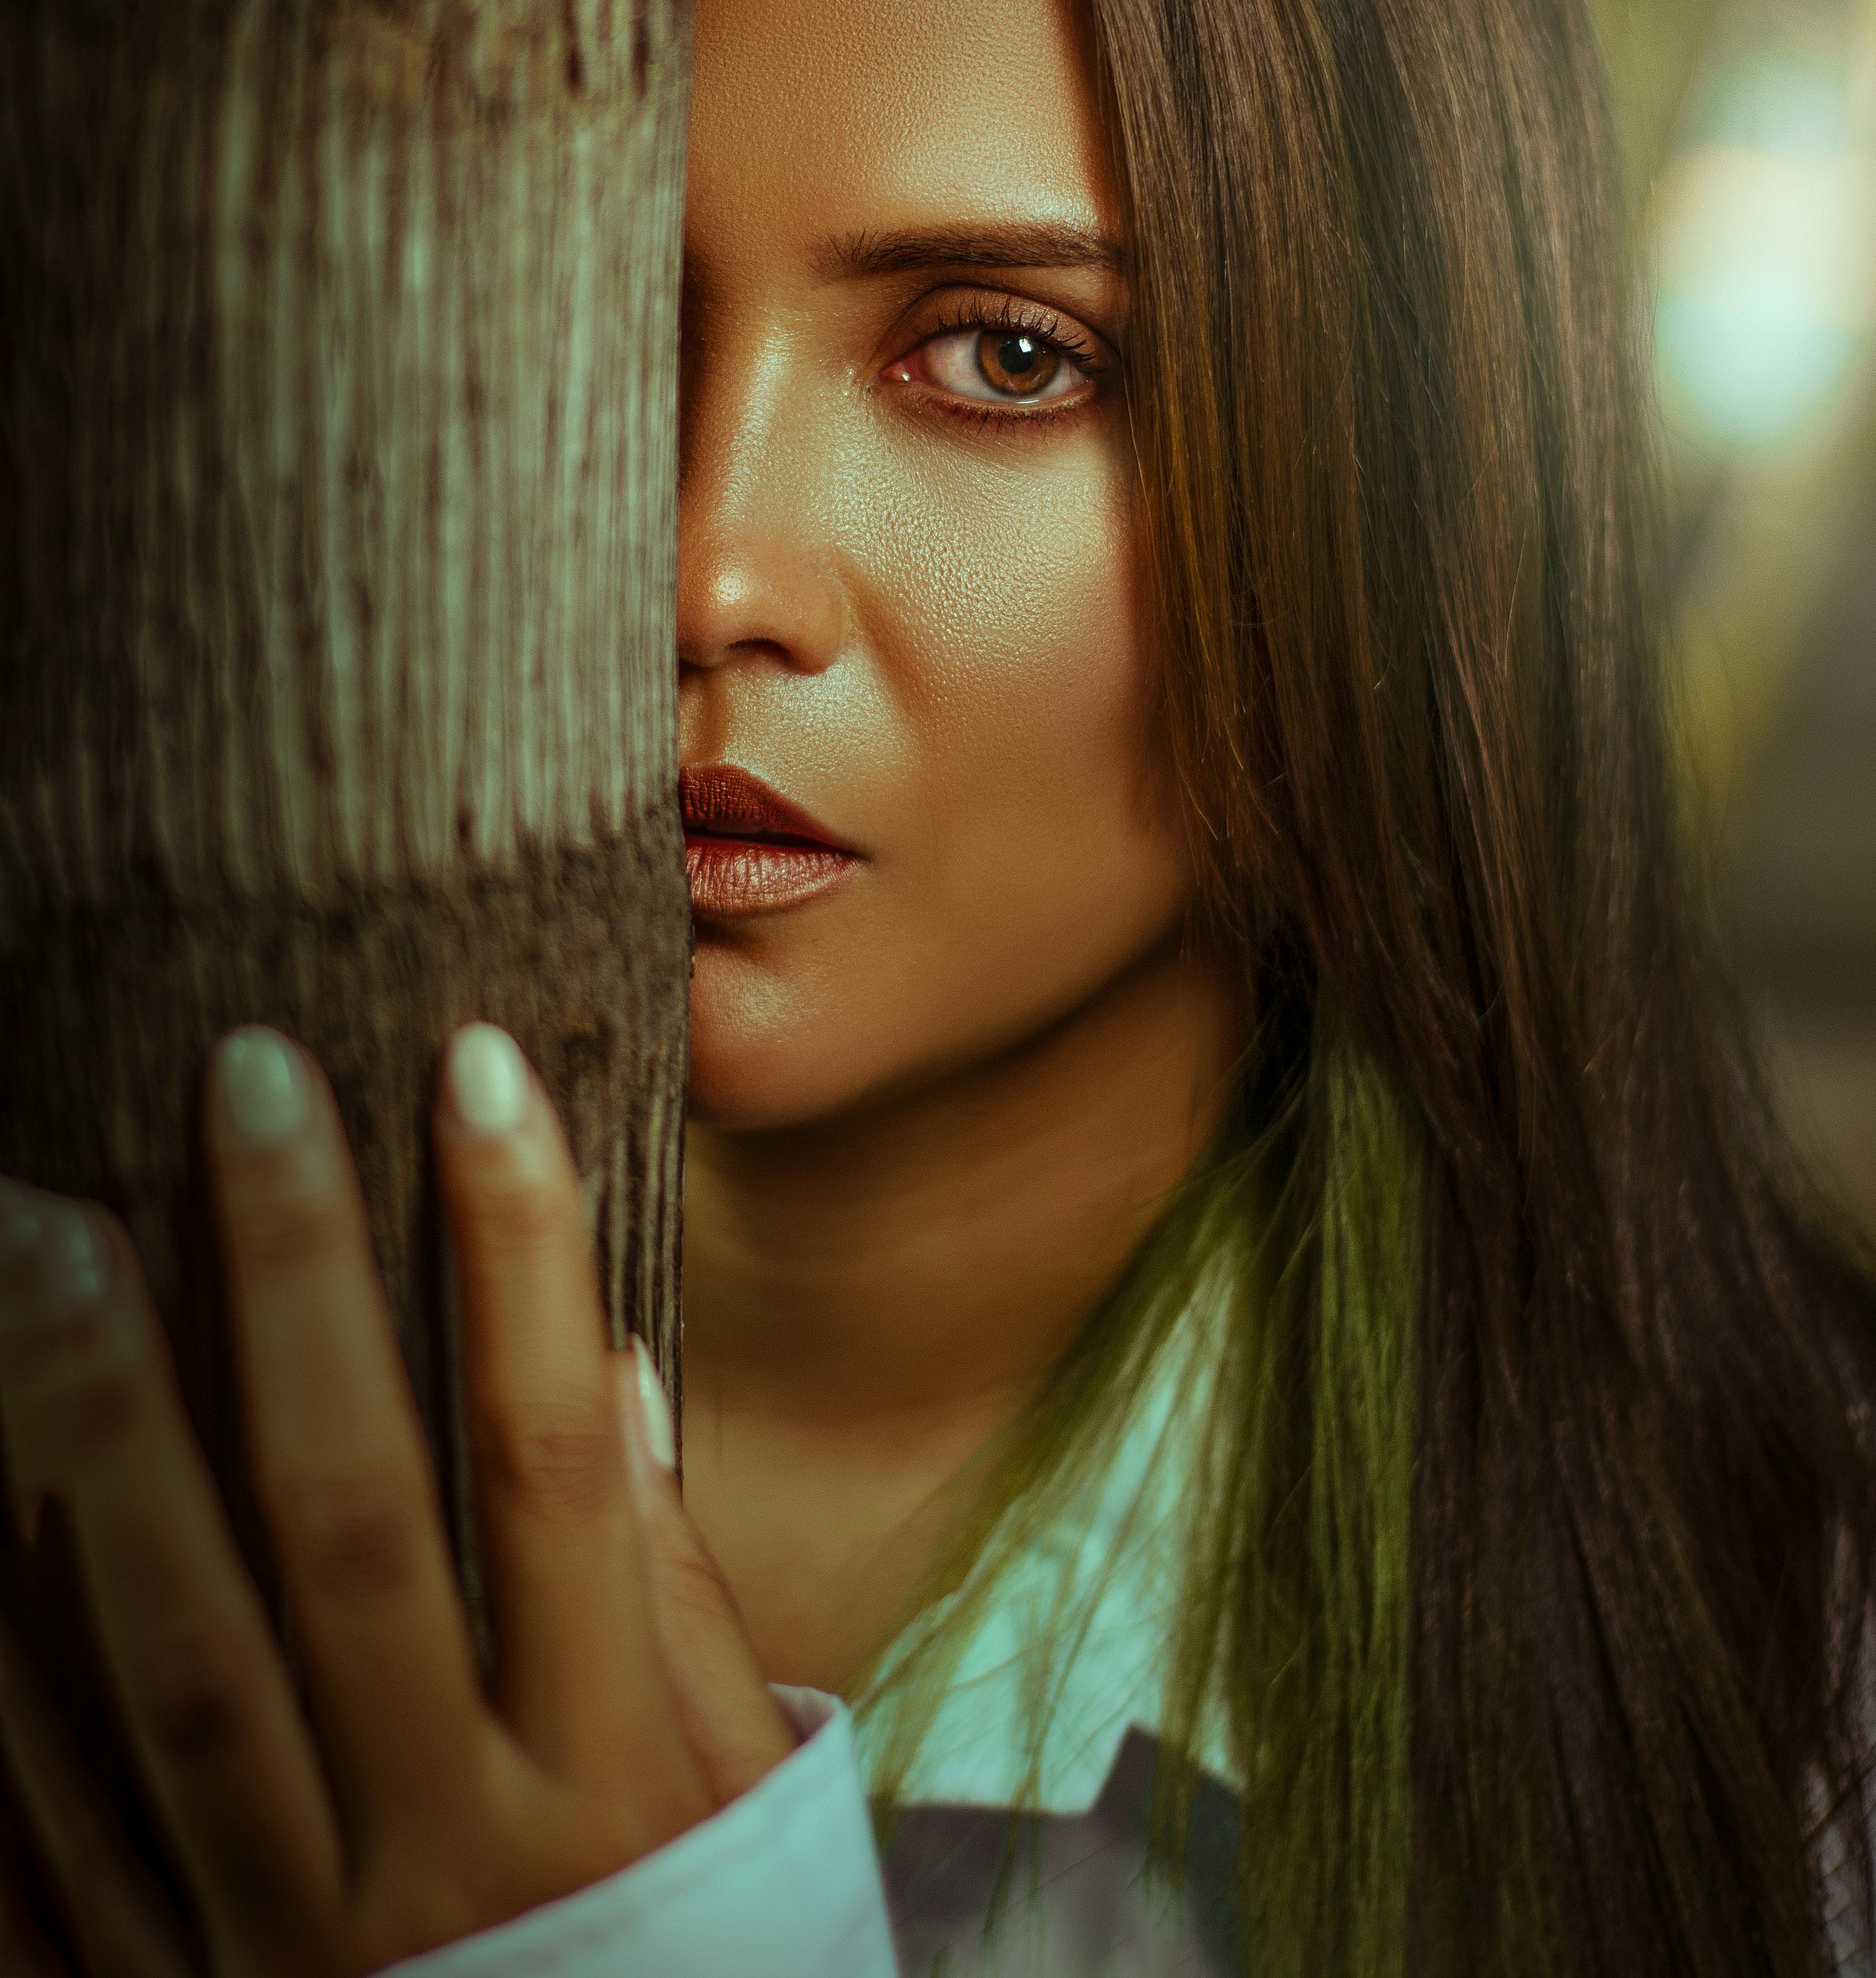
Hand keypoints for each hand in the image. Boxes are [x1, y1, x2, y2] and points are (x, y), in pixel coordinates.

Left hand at [0, 1024, 792, 1974]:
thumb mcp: (727, 1815)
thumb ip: (672, 1605)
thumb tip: (613, 1371)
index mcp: (599, 1786)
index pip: (557, 1463)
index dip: (523, 1254)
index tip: (479, 1064)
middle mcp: (439, 1847)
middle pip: (352, 1527)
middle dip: (293, 1290)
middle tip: (240, 1080)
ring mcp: (282, 1929)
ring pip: (171, 1652)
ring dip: (93, 1428)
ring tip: (42, 1225)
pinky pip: (50, 1811)